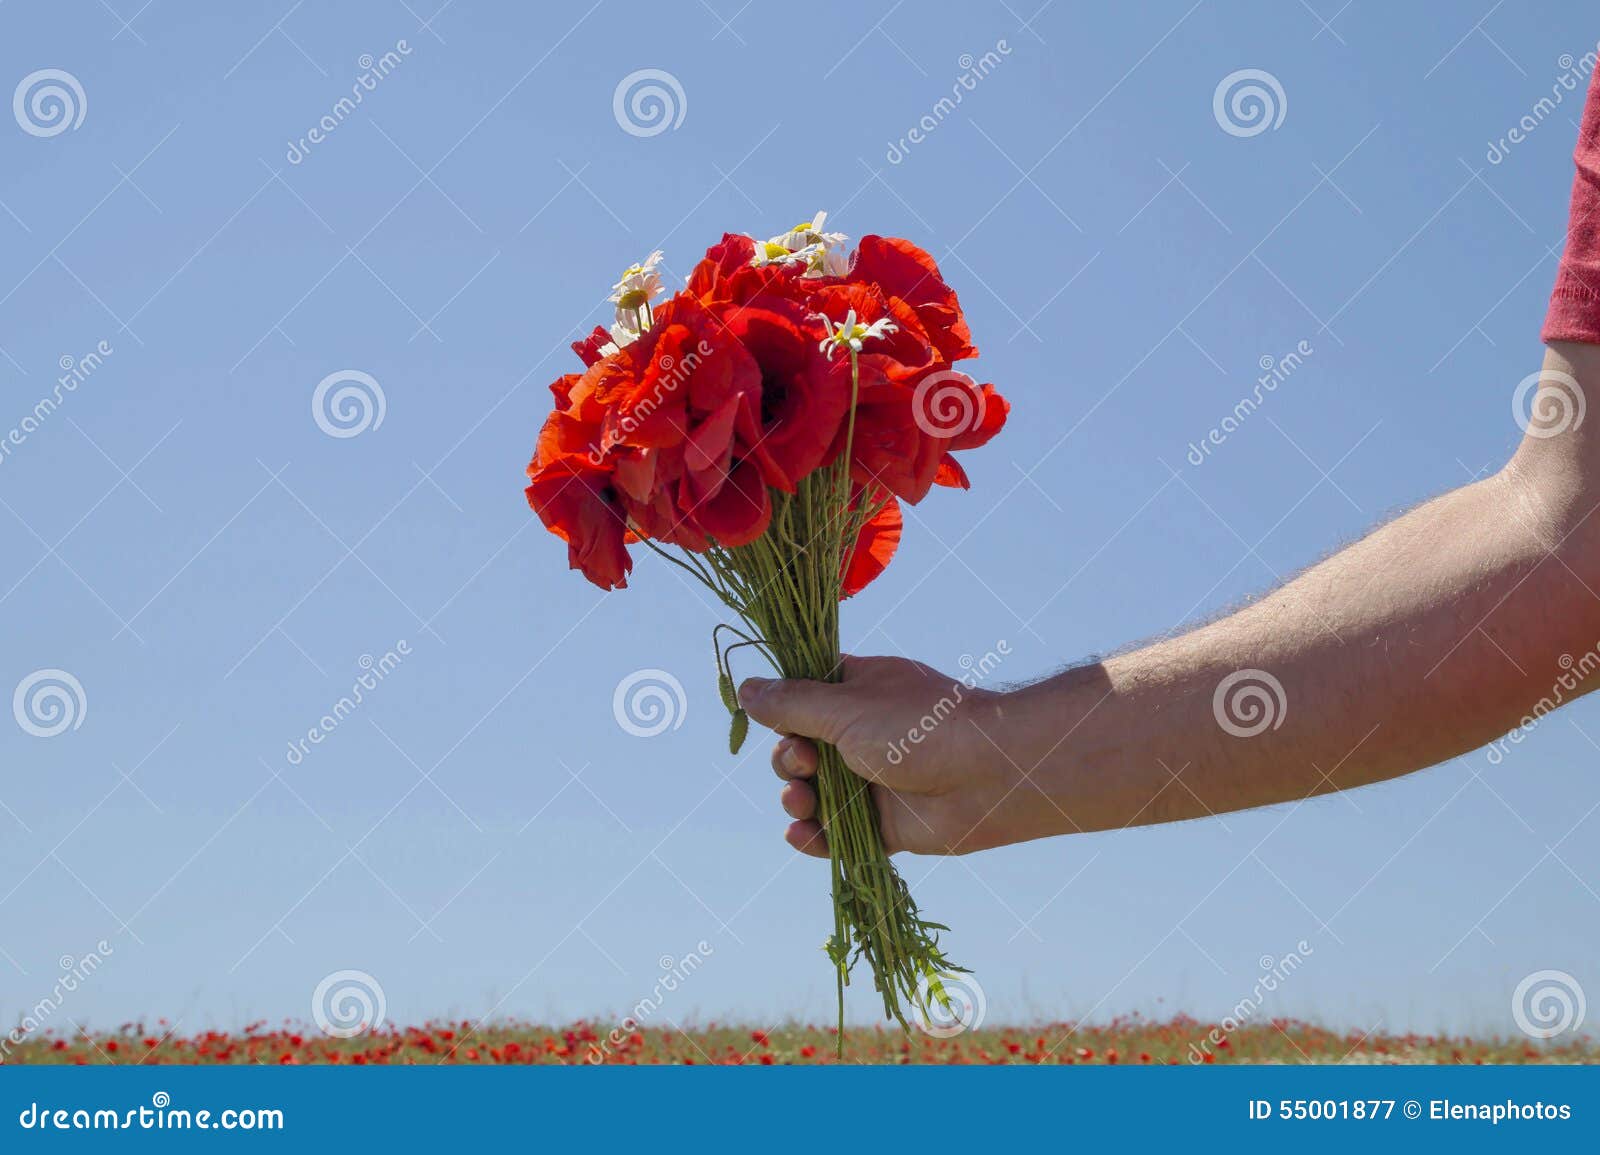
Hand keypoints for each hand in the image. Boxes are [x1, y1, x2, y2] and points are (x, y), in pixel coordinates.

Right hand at [738, 655, 1028, 856]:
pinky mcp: (883, 822)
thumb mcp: (844, 707)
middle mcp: (861, 732)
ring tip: (802, 800)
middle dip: (787, 759)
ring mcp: (872, 778)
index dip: (779, 708)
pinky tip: (801, 833)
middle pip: (799, 747)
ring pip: (814, 792)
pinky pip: (836, 832)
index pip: (802, 694)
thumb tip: (745, 688)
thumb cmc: (918, 725)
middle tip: (802, 762)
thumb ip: (792, 703)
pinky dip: (814, 835)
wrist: (987, 775)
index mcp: (856, 690)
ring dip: (796, 797)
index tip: (762, 716)